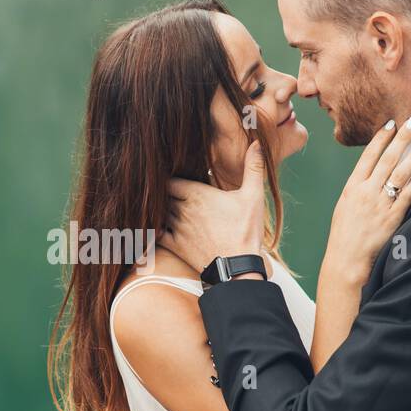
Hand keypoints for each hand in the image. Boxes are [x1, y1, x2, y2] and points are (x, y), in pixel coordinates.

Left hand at [163, 141, 266, 275]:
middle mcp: (182, 209)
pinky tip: (153, 226)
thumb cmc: (245, 230)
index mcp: (197, 194)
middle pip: (162, 195)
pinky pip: (155, 233)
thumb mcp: (253, 196)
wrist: (238, 267)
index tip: (175, 179)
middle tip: (166, 192)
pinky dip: (152, 228)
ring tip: (161, 207)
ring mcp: (176, 228)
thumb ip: (253, 168)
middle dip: (164, 193)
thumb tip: (257, 143)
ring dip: (159, 209)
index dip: (171, 179)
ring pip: (158, 212)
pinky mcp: (175, 246)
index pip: (170, 180)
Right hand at [322, 117, 410, 287]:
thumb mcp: (344, 205)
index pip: (368, 156)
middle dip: (401, 138)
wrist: (346, 258)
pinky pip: (408, 194)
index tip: (391, 124)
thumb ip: (358, 188)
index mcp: (352, 187)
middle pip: (387, 159)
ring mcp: (380, 204)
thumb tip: (372, 171)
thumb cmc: (344, 234)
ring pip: (400, 173)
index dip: (381, 138)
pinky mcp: (393, 217)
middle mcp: (367, 192)